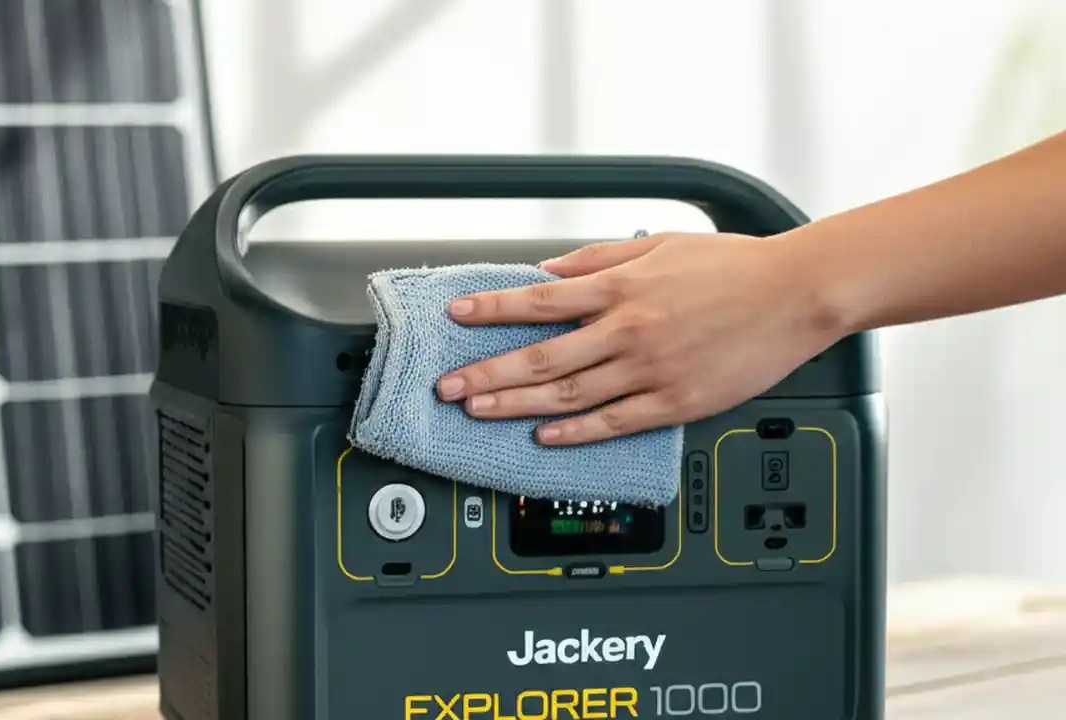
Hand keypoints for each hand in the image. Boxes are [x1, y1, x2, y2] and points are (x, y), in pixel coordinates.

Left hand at [435, 232, 844, 444]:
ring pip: (569, 395)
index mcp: (623, 288)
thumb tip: (550, 270)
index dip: (492, 310)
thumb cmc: (735, 265)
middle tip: (449, 386)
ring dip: (517, 404)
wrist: (798, 292)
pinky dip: (575, 432)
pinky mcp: (677, 402)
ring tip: (478, 411)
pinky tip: (544, 436)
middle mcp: (629, 330)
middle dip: (488, 372)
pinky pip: (614, 422)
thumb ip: (600, 260)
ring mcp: (651, 370)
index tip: (457, 317)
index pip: (540, 300)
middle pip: (542, 357)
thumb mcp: (661, 245)